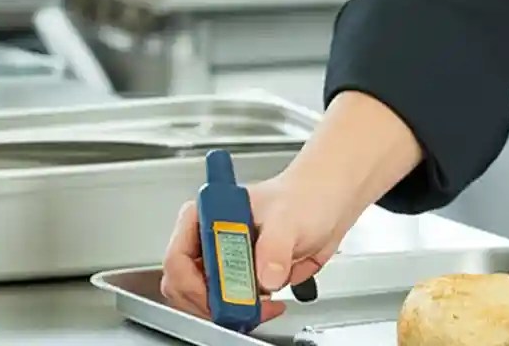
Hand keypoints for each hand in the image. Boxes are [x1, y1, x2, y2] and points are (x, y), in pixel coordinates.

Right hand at [160, 172, 353, 322]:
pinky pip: (232, 305)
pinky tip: (268, 303)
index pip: (178, 258)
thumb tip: (265, 277)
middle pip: (186, 286)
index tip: (221, 296)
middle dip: (213, 303)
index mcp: (207, 215)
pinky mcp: (242, 276)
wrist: (329, 203)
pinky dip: (247, 311)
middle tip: (243, 307)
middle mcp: (211, 239)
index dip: (194, 284)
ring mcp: (225, 259)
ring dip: (231, 309)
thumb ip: (274, 247)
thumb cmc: (304, 197)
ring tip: (261, 304)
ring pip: (207, 300)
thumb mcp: (288, 218)